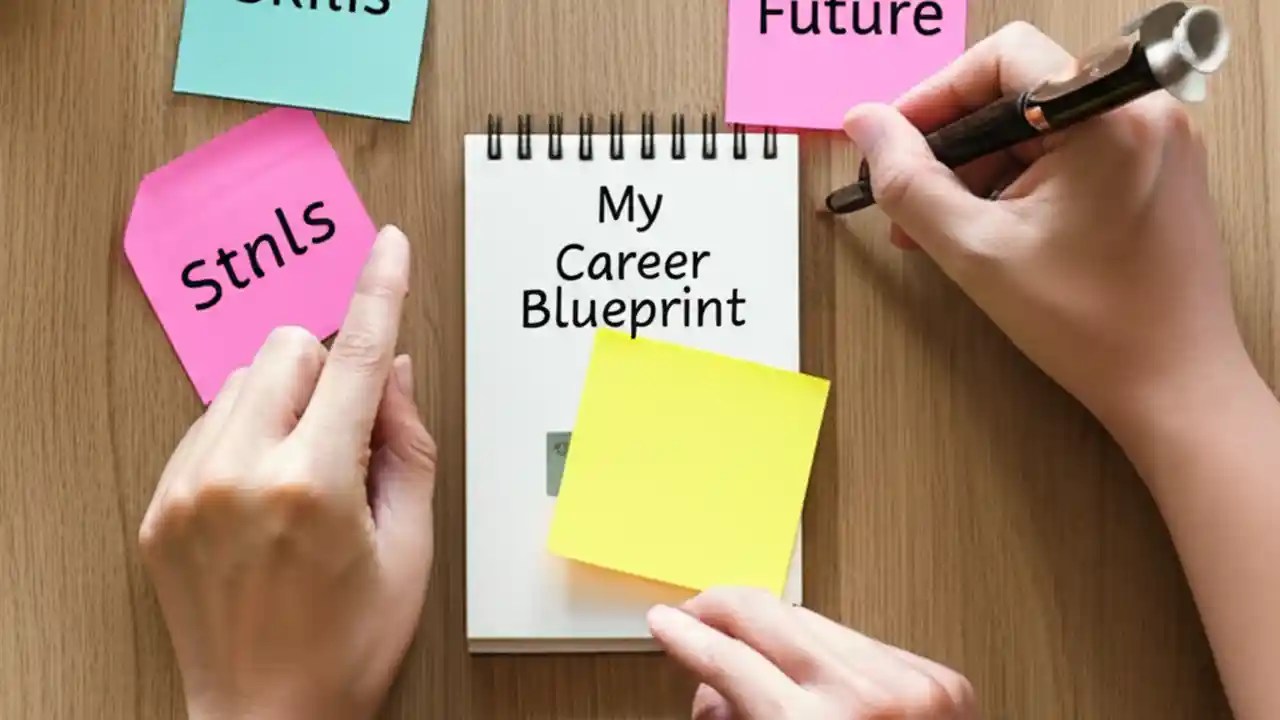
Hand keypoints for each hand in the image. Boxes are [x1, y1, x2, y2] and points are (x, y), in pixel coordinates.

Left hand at [138, 226, 436, 719]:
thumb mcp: (410, 548)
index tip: (387, 246)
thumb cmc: (347, 646)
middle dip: (328, 372)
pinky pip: (205, 423)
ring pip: (240, 380)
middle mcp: (241, 474)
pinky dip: (242, 434)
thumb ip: (407, 446)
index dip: (379, 291)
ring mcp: (189, 489)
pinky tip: (264, 493)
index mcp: (315, 484)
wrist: (265, 717)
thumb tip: (394, 372)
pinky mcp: (160, 505)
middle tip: (349, 437)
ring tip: (303, 477)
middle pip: (286, 348)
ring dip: (282, 402)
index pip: (357, 357)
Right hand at [649, 588, 975, 719]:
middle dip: (720, 607)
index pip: (729, 661)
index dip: (687, 637)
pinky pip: (863, 643)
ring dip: (777, 632)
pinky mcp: (940, 679)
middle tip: (695, 612)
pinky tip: (819, 677)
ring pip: (814, 620)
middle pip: (767, 615)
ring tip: (756, 656)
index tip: (666, 623)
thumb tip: (714, 688)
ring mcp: (910, 683)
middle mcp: (866, 698)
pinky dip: (833, 655)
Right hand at [841, 22, 1257, 442]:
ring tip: (943, 230)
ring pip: (1040, 128)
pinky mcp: (1156, 171)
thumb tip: (866, 125)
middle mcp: (1143, 112)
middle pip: (1018, 93)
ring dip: (982, 171)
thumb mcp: (976, 250)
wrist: (1173, 385)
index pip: (1001, 59)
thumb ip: (909, 181)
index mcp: (1107, 116)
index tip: (894, 141)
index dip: (933, 96)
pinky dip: (1022, 183)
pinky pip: (1071, 153)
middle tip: (911, 198)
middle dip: (952, 146)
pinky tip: (989, 232)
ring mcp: (1157, 141)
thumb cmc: (1094, 325)